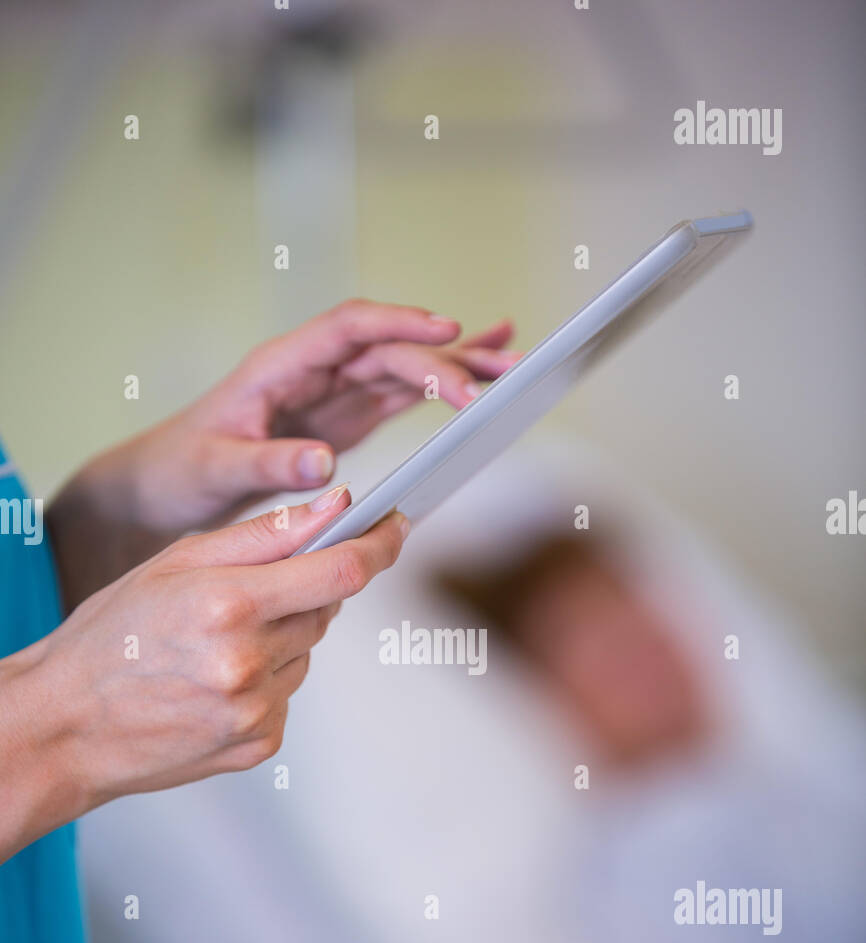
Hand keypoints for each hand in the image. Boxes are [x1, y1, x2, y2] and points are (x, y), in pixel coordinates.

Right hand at [0, 486, 405, 860]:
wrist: (66, 726)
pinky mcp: (259, 743)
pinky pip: (288, 694)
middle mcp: (247, 662)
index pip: (340, 570)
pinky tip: (213, 682)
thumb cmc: (110, 637)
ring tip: (214, 645)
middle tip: (251, 592)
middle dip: (305, 591)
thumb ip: (263, 535)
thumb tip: (336, 506)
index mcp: (227, 605)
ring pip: (306, 653)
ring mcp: (256, 709)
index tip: (397, 526)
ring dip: (280, 638)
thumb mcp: (174, 564)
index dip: (379, 544)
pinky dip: (265, 680)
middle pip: (325, 609)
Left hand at [48, 301, 515, 605]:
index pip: (347, 330)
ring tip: (513, 368)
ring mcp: (332, 392)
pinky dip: (440, 386)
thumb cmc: (180, 470)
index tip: (443, 331)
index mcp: (278, 367)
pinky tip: (480, 378)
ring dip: (456, 366)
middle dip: (443, 358)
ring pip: (403, 366)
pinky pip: (401, 394)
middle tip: (493, 382)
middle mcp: (312, 371)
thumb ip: (267, 465)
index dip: (398, 325)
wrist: (164, 486)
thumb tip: (323, 464)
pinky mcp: (345, 417)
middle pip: (388, 349)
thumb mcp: (216, 470)